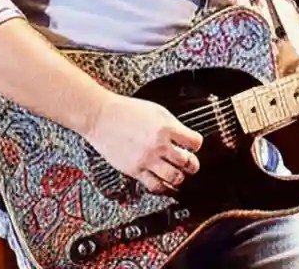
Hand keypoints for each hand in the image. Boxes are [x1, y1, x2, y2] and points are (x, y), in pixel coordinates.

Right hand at [84, 95, 202, 193]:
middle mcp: (159, 145)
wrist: (102, 117)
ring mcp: (147, 159)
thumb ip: (172, 125)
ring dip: (179, 177)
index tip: (194, 146)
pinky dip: (163, 187)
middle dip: (192, 165)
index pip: (194, 142)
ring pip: (174, 177)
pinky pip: (154, 185)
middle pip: (187, 162)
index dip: (196, 145)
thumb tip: (184, 137)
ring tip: (178, 175)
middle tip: (191, 165)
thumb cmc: (126, 111)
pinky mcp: (135, 170)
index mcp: (166, 127)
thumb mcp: (156, 111)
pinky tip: (164, 184)